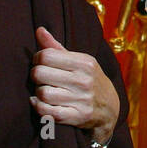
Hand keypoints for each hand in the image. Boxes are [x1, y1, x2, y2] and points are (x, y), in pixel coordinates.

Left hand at [30, 26, 119, 143]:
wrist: (110, 108)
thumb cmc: (88, 79)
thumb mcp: (79, 61)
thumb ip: (57, 47)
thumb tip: (39, 30)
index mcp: (85, 63)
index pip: (46, 56)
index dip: (37, 59)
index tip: (40, 63)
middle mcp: (84, 81)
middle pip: (40, 74)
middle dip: (36, 76)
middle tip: (41, 78)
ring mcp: (82, 100)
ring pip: (42, 93)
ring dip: (38, 93)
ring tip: (44, 90)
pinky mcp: (78, 117)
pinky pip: (47, 111)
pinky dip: (38, 106)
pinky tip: (39, 102)